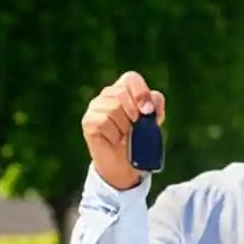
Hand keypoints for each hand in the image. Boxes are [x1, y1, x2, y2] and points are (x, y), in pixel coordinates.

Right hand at [80, 71, 165, 190]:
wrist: (126, 164)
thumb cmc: (140, 139)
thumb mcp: (153, 120)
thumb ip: (155, 104)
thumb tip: (147, 108)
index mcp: (124, 89)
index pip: (131, 79)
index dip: (140, 93)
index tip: (148, 112)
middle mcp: (107, 94)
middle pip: (121, 94)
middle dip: (133, 114)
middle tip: (136, 127)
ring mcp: (95, 107)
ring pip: (113, 109)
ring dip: (124, 127)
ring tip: (123, 135)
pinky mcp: (88, 121)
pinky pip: (104, 122)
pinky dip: (113, 135)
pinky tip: (113, 140)